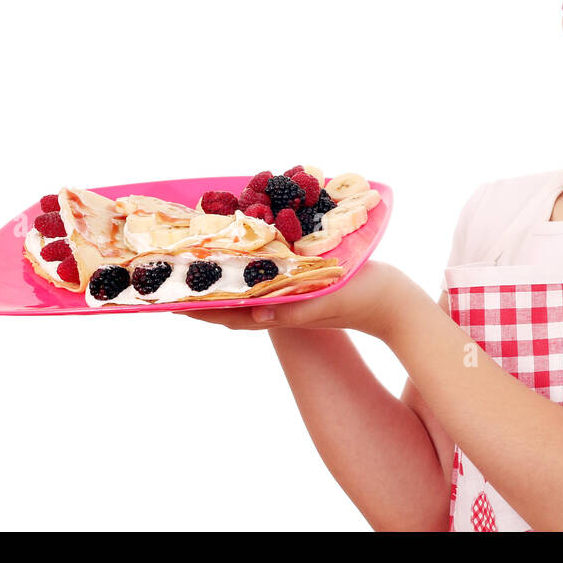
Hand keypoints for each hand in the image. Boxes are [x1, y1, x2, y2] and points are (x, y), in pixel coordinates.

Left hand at [175, 259, 406, 338]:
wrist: (395, 301)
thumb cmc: (365, 301)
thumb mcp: (329, 302)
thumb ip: (294, 310)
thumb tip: (256, 314)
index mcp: (281, 313)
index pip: (230, 315)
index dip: (198, 309)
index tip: (167, 301)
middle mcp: (279, 305)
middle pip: (231, 302)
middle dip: (202, 291)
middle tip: (172, 273)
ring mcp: (289, 295)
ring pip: (246, 288)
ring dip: (222, 276)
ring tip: (195, 259)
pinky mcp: (302, 282)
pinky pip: (267, 274)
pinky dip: (250, 264)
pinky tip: (241, 247)